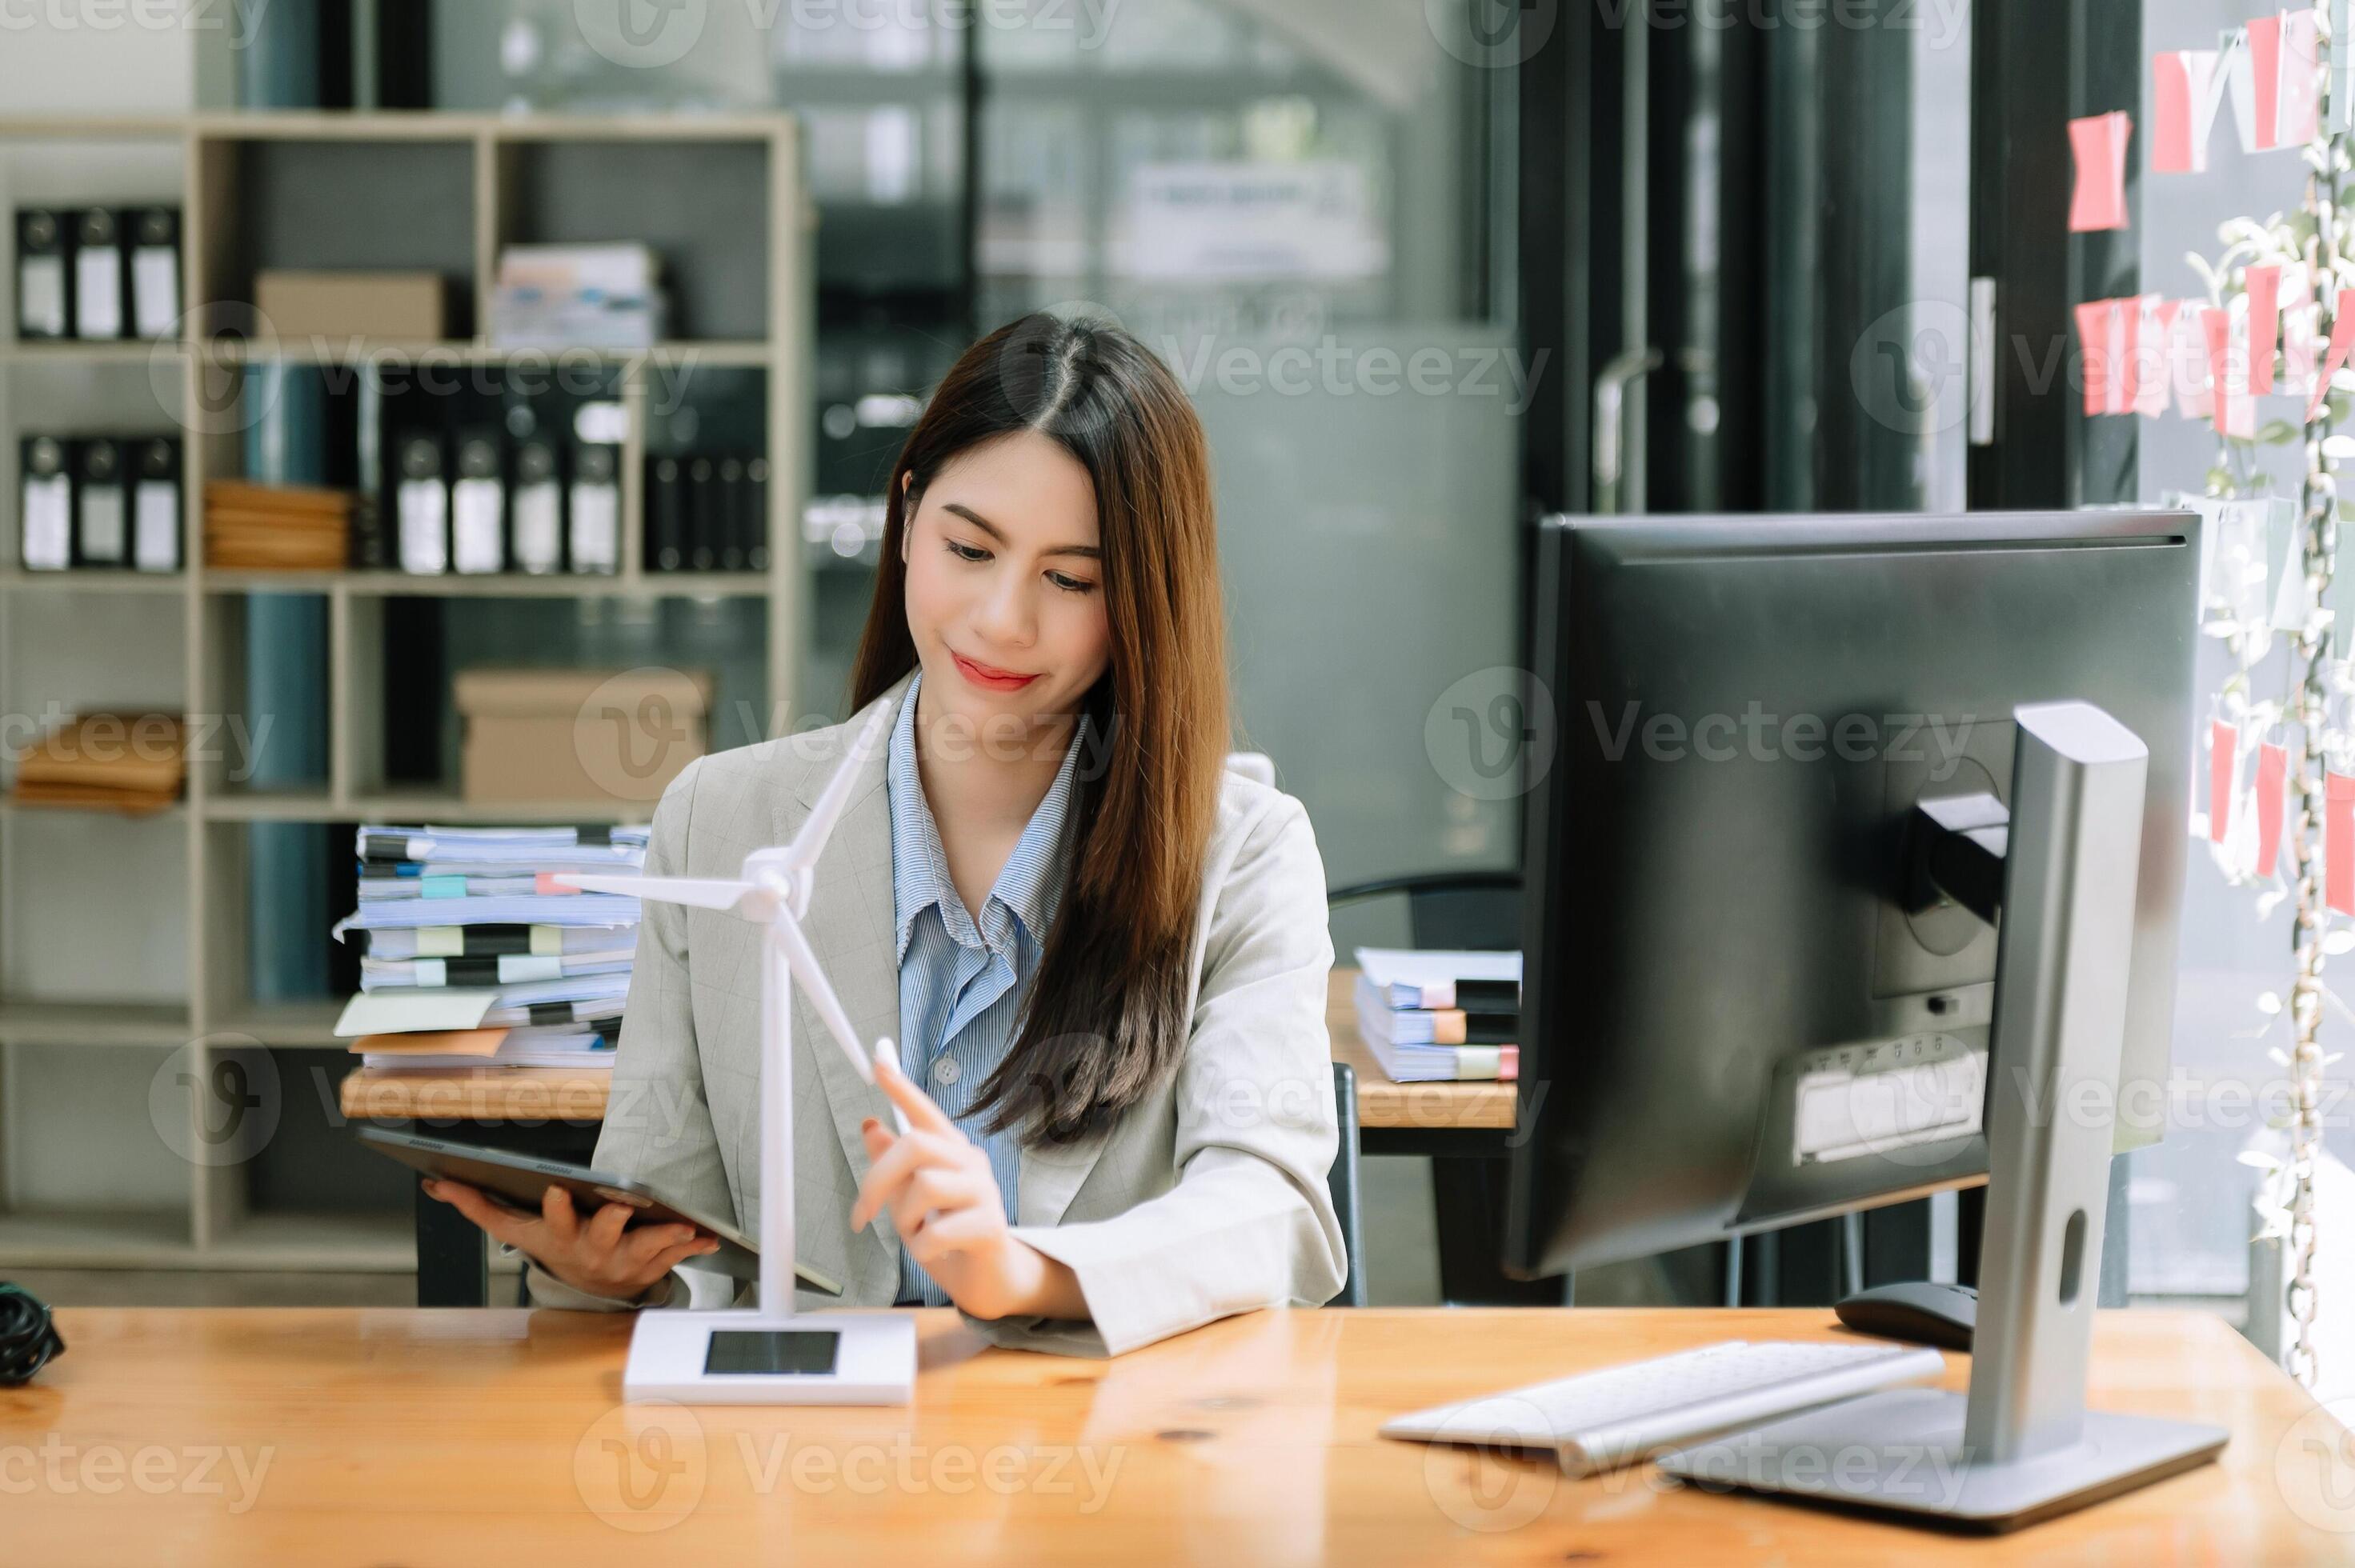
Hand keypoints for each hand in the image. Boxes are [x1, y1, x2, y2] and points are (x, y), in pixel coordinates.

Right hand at [422, 1179, 718, 1304]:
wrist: (591, 1289)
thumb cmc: (555, 1245)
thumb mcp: (517, 1229)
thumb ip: (478, 1205)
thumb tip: (437, 1184)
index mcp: (560, 1238)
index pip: (554, 1222)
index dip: (556, 1208)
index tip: (558, 1188)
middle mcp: (593, 1251)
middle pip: (601, 1234)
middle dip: (610, 1221)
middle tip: (621, 1206)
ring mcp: (625, 1260)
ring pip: (646, 1247)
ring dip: (664, 1237)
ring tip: (682, 1225)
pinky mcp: (654, 1263)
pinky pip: (678, 1255)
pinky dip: (695, 1247)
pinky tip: (709, 1238)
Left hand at [849, 1048, 1083, 1321]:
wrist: (989, 1281)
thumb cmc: (950, 1237)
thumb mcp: (911, 1200)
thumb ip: (894, 1166)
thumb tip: (870, 1126)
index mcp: (951, 1153)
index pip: (925, 1113)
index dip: (901, 1088)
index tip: (878, 1063)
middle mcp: (971, 1163)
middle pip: (916, 1145)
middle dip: (877, 1179)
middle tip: (861, 1214)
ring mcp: (984, 1191)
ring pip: (924, 1186)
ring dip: (904, 1220)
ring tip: (917, 1237)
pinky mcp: (989, 1225)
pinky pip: (935, 1231)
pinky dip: (922, 1250)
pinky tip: (935, 1254)